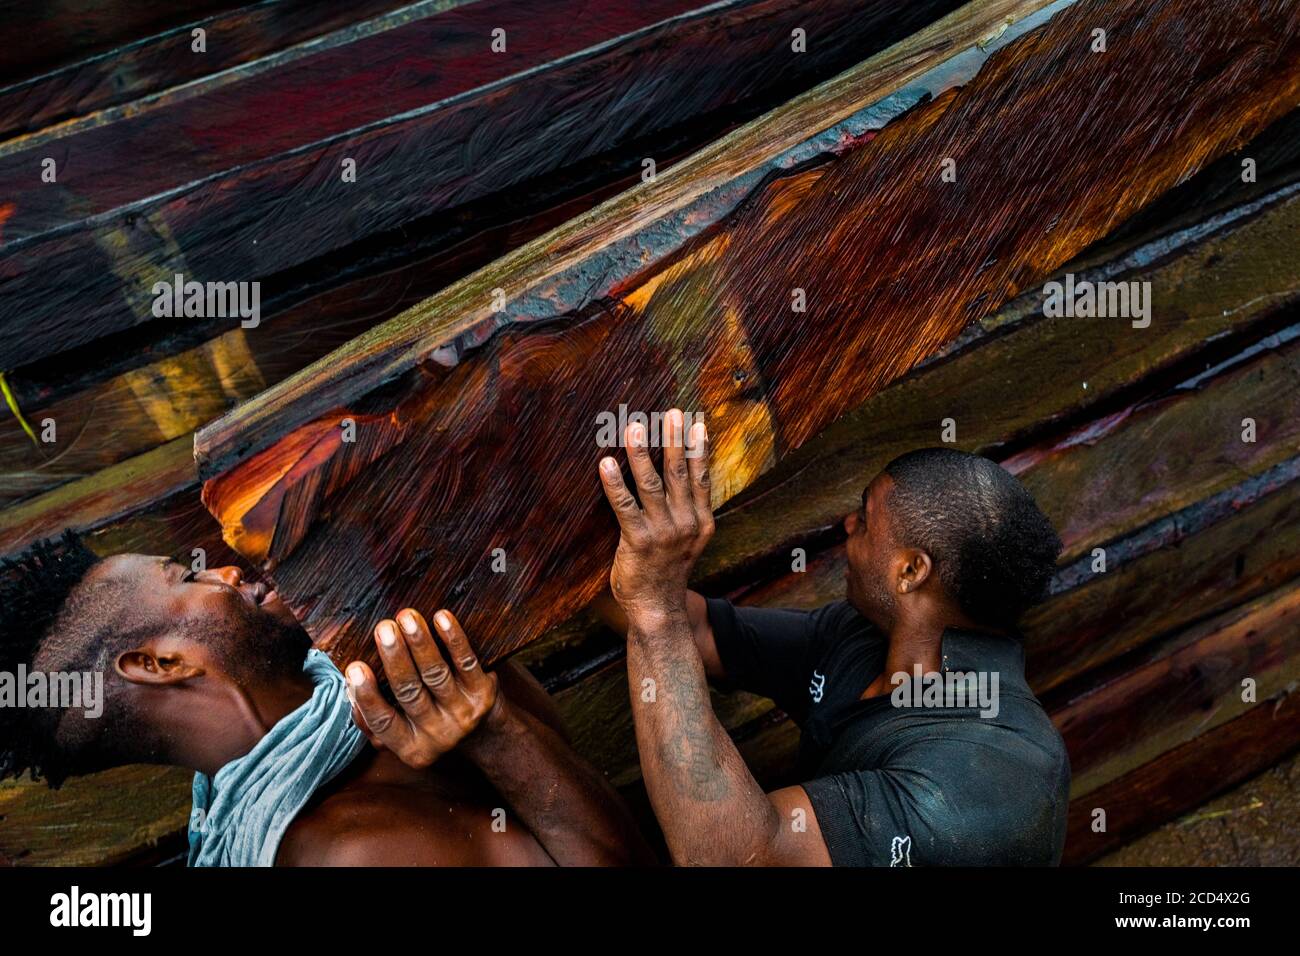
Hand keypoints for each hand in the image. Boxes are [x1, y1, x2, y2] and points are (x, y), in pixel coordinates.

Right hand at [345, 608, 499, 767]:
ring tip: (406, 617)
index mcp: (411, 748)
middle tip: (383, 628)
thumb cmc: (429, 724)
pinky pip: (466, 662)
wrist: (486, 735)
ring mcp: (463, 713)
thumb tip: (350, 690)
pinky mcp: (483, 693)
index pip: (383, 722)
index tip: (355, 667)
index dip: (367, 696)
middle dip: (395, 658)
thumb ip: (371, 719)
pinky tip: (441, 618)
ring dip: (420, 643)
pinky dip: (453, 639)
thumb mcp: (401, 735)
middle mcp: (438, 734)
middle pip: (410, 692)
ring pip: (436, 673)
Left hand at [597, 409, 712, 620]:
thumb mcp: (689, 541)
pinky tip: (606, 463)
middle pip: (680, 474)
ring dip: (643, 452)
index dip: (699, 450)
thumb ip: (688, 512)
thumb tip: (679, 480)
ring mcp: (663, 532)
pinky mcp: (639, 541)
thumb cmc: (668, 571)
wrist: (659, 609)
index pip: (702, 479)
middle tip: (672, 412)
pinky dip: (614, 483)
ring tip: (635, 426)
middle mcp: (686, 524)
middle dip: (676, 440)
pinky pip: (624, 506)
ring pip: (653, 484)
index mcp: (701, 522)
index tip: (697, 423)